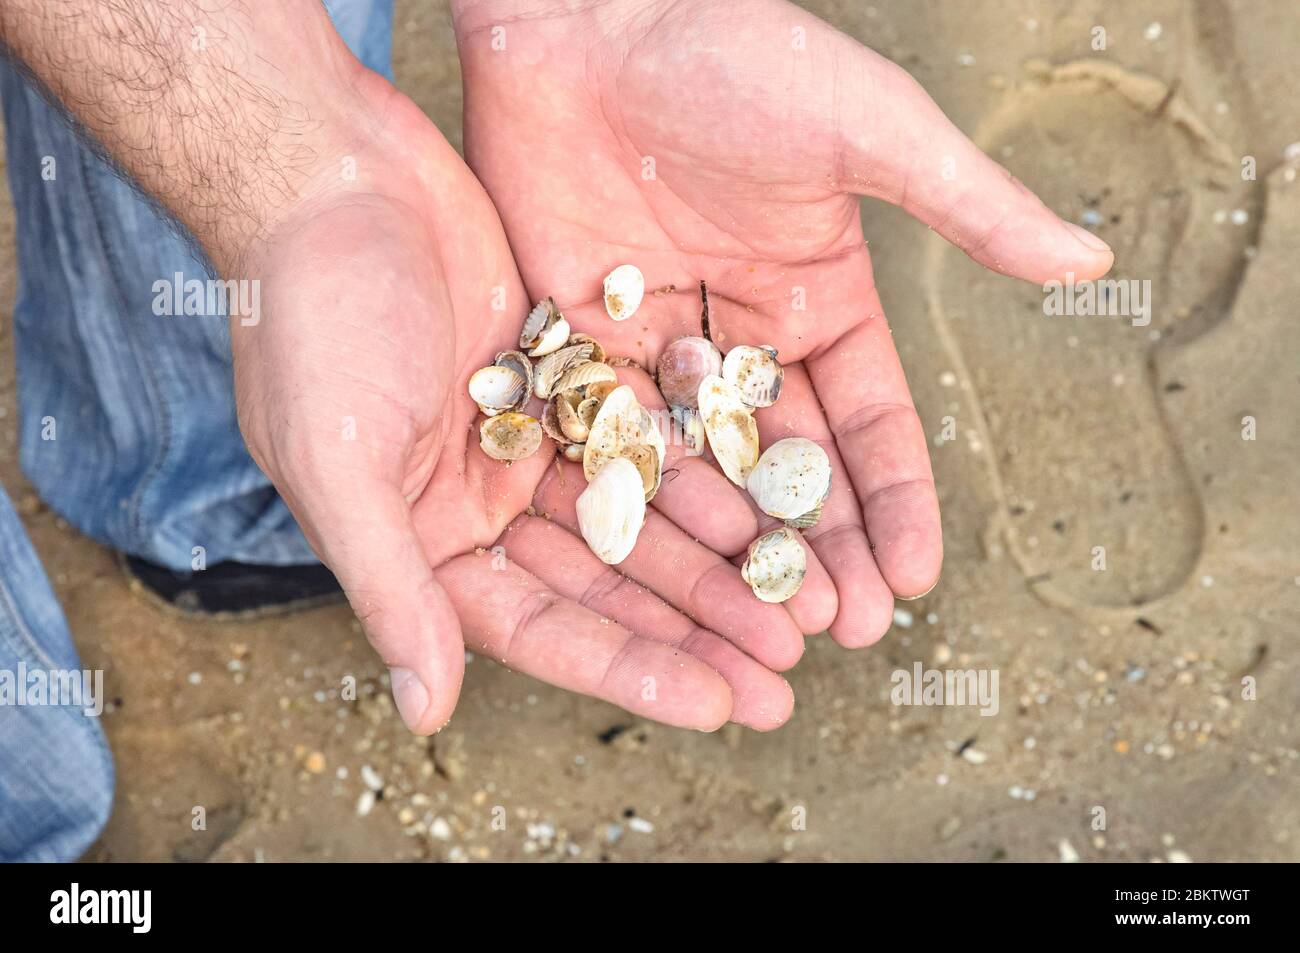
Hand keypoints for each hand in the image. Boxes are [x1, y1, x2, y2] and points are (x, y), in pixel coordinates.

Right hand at [232, 74, 796, 733]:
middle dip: (695, 628)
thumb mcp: (343, 462)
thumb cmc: (310, 320)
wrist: (330, 175)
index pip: (542, 627)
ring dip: (715, 560)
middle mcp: (484, 505)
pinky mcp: (569, 378)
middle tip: (785, 675)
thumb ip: (390, 586)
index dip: (630, 669)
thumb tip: (424, 710)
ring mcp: (532, 441)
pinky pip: (649, 438)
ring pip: (641, 518)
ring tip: (799, 600)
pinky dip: (703, 472)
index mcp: (425, 543)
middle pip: (609, 585)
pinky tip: (767, 504)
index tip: (719, 703)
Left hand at [453, 0, 1113, 645]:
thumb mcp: (868, 130)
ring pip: (701, 468)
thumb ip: (964, 205)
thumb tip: (1086, 259)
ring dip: (732, 546)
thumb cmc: (733, 51)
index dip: (893, 496)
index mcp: (817, 294)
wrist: (589, 14)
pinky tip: (660, 570)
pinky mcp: (578, 342)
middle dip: (817, 545)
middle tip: (839, 628)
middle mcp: (740, 334)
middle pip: (784, 462)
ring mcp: (657, 344)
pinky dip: (636, 500)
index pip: (866, 417)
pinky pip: (611, 435)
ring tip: (759, 623)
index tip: (914, 573)